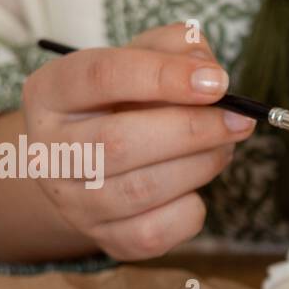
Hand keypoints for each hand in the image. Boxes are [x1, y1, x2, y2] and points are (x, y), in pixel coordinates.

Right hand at [13, 23, 254, 259]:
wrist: (93, 165)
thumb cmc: (123, 103)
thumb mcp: (139, 60)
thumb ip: (174, 49)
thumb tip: (208, 69)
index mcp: (50, 92)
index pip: (101, 76)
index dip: (164, 76)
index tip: (217, 82)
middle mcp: (49, 151)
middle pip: (121, 143)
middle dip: (193, 130)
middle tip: (239, 120)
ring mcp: (74, 203)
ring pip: (143, 189)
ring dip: (200, 165)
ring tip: (223, 146)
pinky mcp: (106, 240)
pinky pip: (157, 232)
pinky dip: (191, 209)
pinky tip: (194, 186)